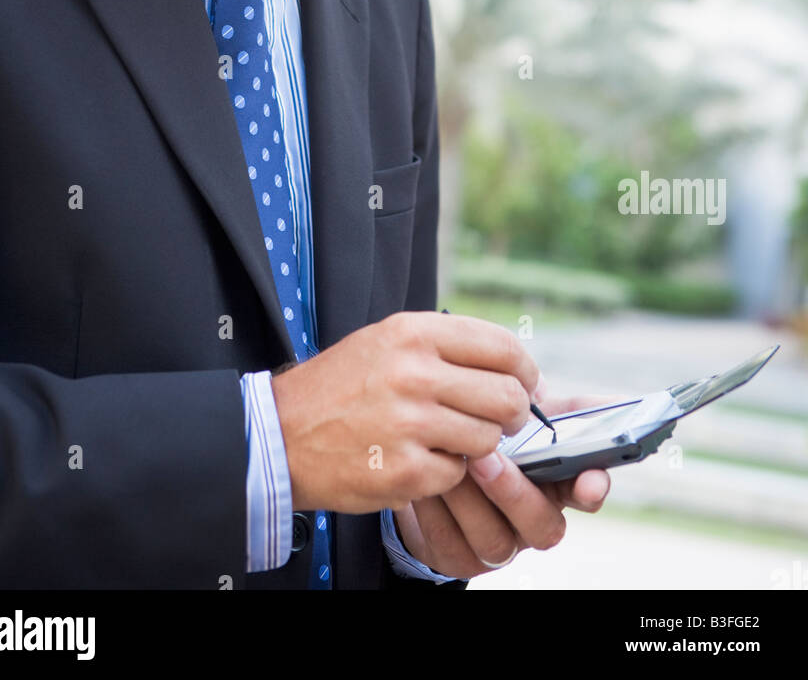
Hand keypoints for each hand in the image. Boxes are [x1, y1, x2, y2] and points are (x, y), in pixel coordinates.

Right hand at [269, 311, 540, 513]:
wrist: (281, 434)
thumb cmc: (341, 386)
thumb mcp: (387, 340)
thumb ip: (445, 345)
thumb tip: (511, 363)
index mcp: (413, 333)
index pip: (502, 347)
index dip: (525, 370)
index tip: (526, 384)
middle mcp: (414, 373)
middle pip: (506, 397)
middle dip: (512, 413)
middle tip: (498, 420)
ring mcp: (409, 423)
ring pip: (488, 439)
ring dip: (478, 445)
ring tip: (449, 439)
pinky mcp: (405, 470)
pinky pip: (457, 474)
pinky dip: (446, 473)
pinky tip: (420, 460)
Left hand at [393, 384, 613, 576]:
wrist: (432, 464)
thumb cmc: (486, 433)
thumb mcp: (516, 415)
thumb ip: (545, 402)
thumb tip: (583, 395)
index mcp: (556, 483)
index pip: (587, 492)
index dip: (592, 488)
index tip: (588, 478)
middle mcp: (533, 520)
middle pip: (543, 526)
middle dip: (514, 492)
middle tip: (485, 456)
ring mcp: (498, 543)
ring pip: (494, 540)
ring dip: (468, 497)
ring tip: (447, 456)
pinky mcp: (457, 556)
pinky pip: (448, 540)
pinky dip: (436, 505)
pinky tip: (425, 470)